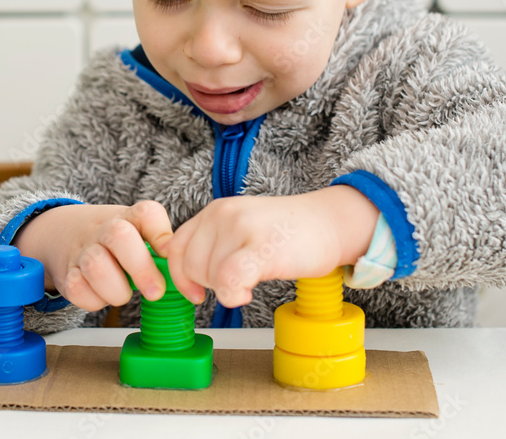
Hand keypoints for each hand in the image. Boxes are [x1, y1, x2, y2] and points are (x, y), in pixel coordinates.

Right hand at [12, 200, 173, 311]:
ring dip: (116, 289)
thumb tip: (185, 278)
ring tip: (123, 294)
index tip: (168, 254)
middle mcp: (103, 229)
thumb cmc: (112, 241)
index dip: (160, 233)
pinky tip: (101, 295)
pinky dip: (94, 300)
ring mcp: (83, 249)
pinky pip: (78, 289)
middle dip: (141, 268)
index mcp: (127, 217)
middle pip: (119, 236)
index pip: (147, 214)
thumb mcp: (136, 233)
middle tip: (155, 292)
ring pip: (96, 266)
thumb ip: (159, 249)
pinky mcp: (67, 273)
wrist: (63, 233)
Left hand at [164, 186, 378, 307]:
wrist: (329, 223)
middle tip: (237, 282)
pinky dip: (233, 294)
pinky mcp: (262, 247)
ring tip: (250, 281)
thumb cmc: (286, 234)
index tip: (197, 294)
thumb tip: (186, 277)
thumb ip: (212, 245)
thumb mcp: (239, 228)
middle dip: (209, 285)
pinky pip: (229, 279)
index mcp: (214, 211)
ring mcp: (242, 228)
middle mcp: (223, 214)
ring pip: (209, 276)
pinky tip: (247, 293)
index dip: (181, 277)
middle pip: (190, 265)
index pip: (175, 248)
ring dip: (227, 290)